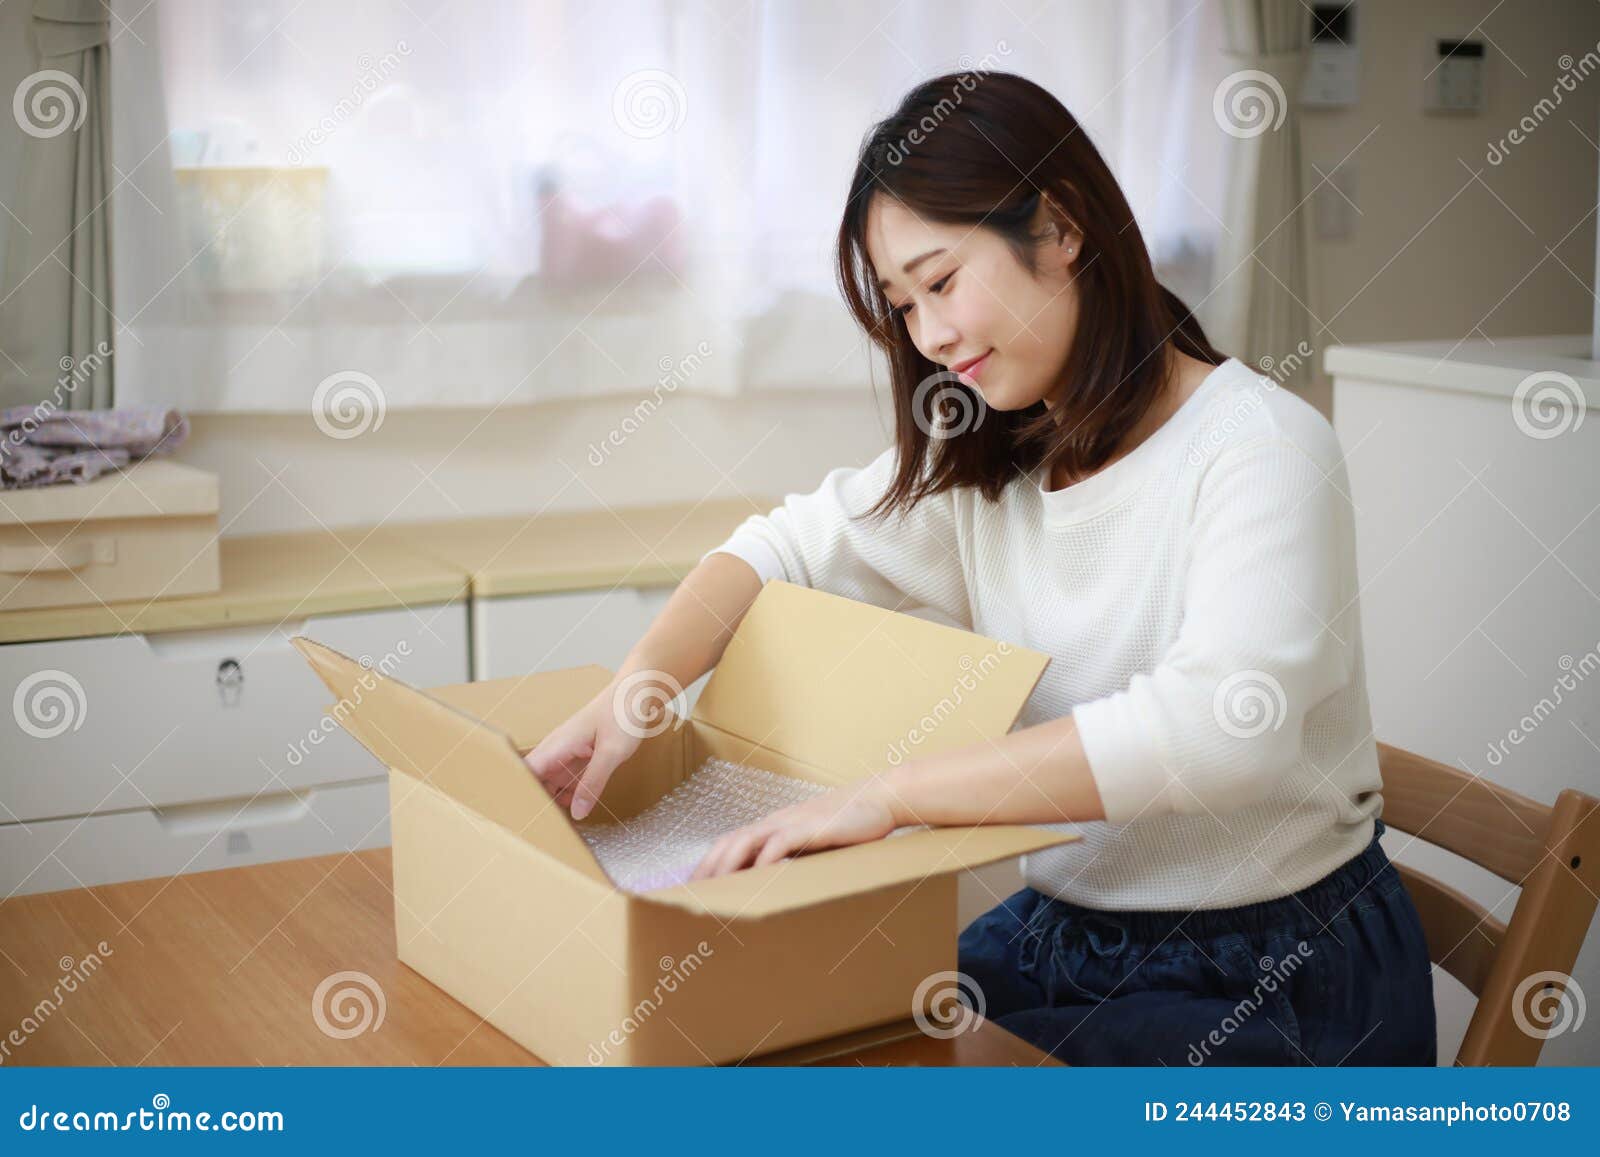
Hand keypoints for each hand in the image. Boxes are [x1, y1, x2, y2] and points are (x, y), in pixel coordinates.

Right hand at [522, 680, 654, 818]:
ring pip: (550, 782)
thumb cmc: (623, 714)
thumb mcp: (611, 753)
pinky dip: (569, 793)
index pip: (524, 773)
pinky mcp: (581, 755)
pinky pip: (568, 778)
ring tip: (555, 828)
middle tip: (538, 832)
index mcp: (556, 745)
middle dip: (535, 802)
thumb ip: (593, 783)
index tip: (518, 818)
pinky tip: (575, 809)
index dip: (518, 794)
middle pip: (534, 781)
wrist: (637, 692)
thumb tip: (577, 813)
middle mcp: (557, 749)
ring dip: (552, 800)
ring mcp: (568, 752)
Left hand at [689, 778, 898, 880]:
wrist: (876, 800)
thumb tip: (770, 885)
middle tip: (690, 897)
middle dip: (707, 870)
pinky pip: (780, 843)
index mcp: (770, 828)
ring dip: (726, 866)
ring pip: (746, 842)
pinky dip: (765, 861)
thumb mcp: (811, 846)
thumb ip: (790, 859)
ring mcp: (790, 823)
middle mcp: (773, 824)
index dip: (706, 866)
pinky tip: (755, 878)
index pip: (728, 845)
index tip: (690, 889)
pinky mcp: (810, 827)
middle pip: (728, 844)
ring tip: (712, 891)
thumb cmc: (844, 828)